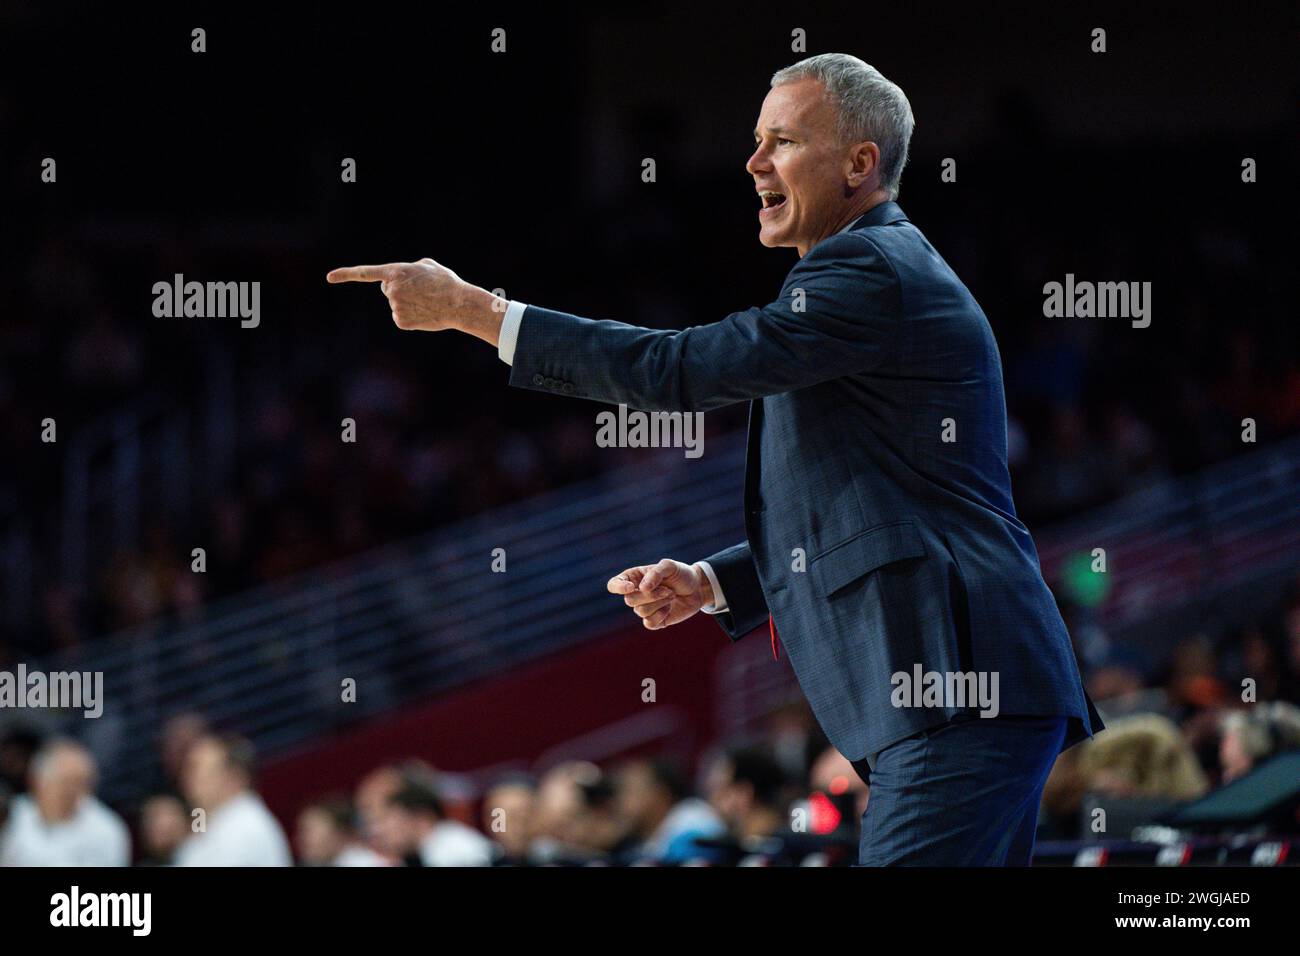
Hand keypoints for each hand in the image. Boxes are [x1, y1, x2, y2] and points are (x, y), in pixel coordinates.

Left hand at [326, 258, 502, 338]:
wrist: (458, 304)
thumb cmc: (446, 283)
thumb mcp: (428, 265)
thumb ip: (411, 267)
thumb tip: (407, 276)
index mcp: (396, 272)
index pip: (365, 273)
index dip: (345, 274)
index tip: (329, 277)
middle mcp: (391, 289)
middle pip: (388, 290)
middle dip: (400, 290)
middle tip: (422, 291)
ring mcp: (394, 306)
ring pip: (396, 305)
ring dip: (409, 304)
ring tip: (427, 302)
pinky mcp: (400, 321)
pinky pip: (401, 318)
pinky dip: (411, 317)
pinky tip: (425, 314)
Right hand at [606, 559, 712, 629]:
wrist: (697, 588)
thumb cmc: (680, 574)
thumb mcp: (670, 566)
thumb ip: (655, 573)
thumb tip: (642, 588)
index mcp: (634, 578)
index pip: (613, 584)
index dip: (618, 587)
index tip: (631, 587)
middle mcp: (636, 594)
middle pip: (629, 600)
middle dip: (651, 595)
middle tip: (669, 589)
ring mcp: (644, 608)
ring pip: (640, 611)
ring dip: (660, 603)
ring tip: (672, 595)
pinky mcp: (654, 621)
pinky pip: (649, 623)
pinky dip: (661, 615)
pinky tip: (669, 608)